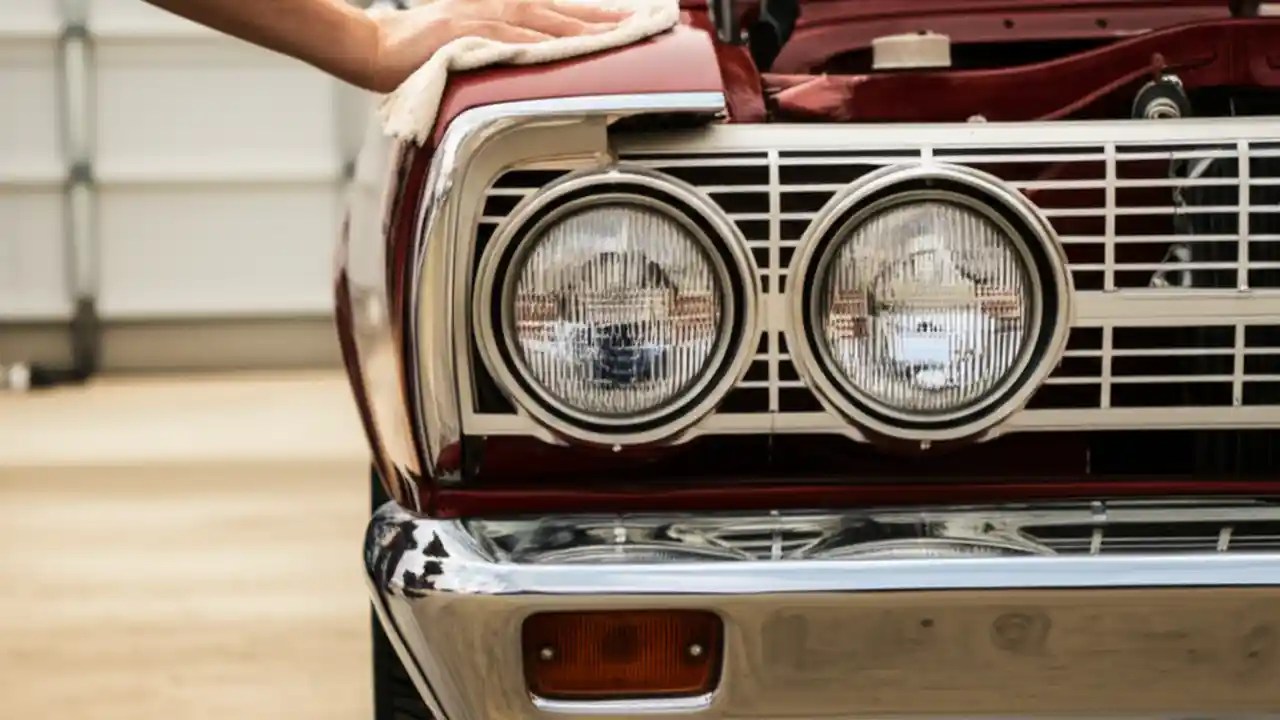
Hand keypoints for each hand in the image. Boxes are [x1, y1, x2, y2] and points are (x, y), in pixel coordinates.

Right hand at [365, 0, 630, 92]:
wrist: (371, 47)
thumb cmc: (416, 48)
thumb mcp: (469, 40)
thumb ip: (505, 47)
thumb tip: (537, 61)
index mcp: (500, 9)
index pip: (560, 11)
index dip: (598, 15)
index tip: (634, 20)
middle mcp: (497, 8)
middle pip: (564, 13)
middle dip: (606, 19)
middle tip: (647, 24)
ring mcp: (484, 21)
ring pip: (546, 24)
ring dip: (585, 29)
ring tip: (622, 36)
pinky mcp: (467, 36)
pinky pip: (514, 41)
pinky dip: (544, 44)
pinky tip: (569, 49)